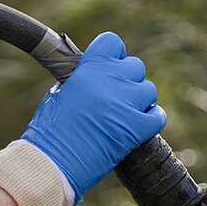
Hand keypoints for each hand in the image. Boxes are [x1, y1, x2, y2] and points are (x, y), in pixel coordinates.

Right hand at [21, 32, 165, 201]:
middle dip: (128, 81)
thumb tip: (98, 77)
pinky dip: (151, 120)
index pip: (113, 42)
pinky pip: (158, 116)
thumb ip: (82, 79)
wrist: (51, 163)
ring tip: (124, 115)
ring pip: (149, 91)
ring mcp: (124, 104)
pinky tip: (138, 126)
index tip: (110, 67)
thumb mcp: (59, 93)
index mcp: (88, 68)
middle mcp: (108, 81)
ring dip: (139, 102)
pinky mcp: (135, 129)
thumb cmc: (49, 132)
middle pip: (136, 67)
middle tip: (117, 98)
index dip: (114, 55)